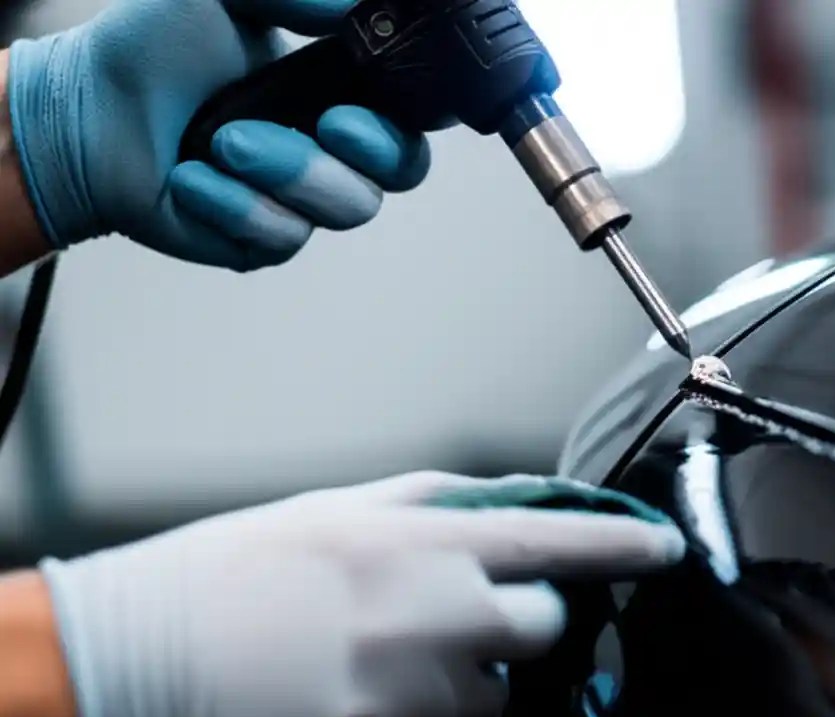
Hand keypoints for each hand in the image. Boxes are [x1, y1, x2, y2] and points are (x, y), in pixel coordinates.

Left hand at [7, 0, 429, 270]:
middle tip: (328, 124)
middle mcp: (330, 149)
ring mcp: (300, 199)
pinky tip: (191, 178)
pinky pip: (282, 235)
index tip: (381, 94)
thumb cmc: (150, 50)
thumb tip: (360, 4)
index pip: (413, 113)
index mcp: (338, 89)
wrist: (86, 113)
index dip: (416, 112)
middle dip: (372, 149)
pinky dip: (233, 202)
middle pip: (404, 169)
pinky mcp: (263, 241)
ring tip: (223, 140)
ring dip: (286, 170)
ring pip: (347, 206)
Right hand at [39, 473, 685, 716]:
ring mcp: (413, 692)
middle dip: (524, 621)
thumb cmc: (238, 572)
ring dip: (466, 678)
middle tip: (461, 615)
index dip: (626, 543)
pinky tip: (366, 688)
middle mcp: (435, 615)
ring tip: (385, 658)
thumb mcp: (340, 511)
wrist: (139, 656)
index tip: (665, 547)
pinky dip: (425, 712)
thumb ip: (439, 504)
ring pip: (493, 692)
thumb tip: (515, 502)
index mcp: (424, 541)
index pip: (561, 540)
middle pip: (542, 624)